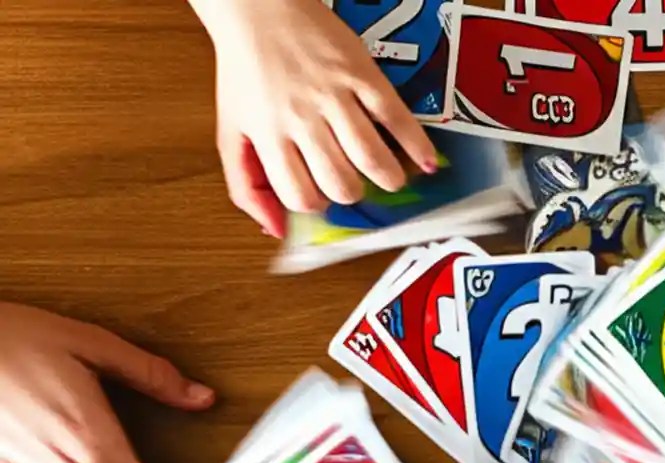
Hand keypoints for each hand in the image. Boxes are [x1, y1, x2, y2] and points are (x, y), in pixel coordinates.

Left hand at [190, 0, 437, 237]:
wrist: (259, 8)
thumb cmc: (245, 69)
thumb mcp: (230, 130)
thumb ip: (246, 185)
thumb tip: (275, 229)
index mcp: (268, 134)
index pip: (301, 196)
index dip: (315, 204)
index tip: (321, 195)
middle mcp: (302, 118)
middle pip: (341, 183)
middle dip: (352, 194)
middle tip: (353, 183)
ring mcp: (335, 96)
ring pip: (372, 160)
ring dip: (387, 179)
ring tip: (389, 178)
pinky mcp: (363, 75)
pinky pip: (397, 118)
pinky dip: (416, 145)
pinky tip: (425, 162)